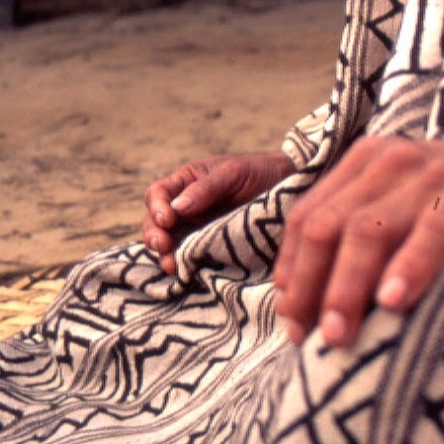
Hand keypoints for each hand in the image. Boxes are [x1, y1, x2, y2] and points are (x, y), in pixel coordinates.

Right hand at [144, 152, 295, 272]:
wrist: (287, 187)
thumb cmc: (259, 172)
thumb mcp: (233, 173)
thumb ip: (205, 188)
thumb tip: (176, 208)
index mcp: (186, 182)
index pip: (158, 194)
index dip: (157, 207)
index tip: (167, 219)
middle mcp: (186, 207)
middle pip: (157, 222)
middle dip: (155, 234)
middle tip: (162, 245)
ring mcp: (197, 228)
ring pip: (170, 243)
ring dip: (166, 254)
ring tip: (171, 265)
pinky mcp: (211, 247)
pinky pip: (190, 256)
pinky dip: (184, 265)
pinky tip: (183, 271)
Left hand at [273, 136, 443, 346]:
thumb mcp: (405, 209)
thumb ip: (357, 239)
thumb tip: (299, 303)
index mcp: (366, 163)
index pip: (307, 218)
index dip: (292, 274)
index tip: (292, 326)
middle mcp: (393, 160)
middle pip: (329, 226)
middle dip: (311, 286)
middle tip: (310, 340)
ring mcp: (435, 174)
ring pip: (370, 229)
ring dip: (347, 286)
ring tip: (339, 335)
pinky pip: (435, 230)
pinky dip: (410, 266)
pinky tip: (394, 302)